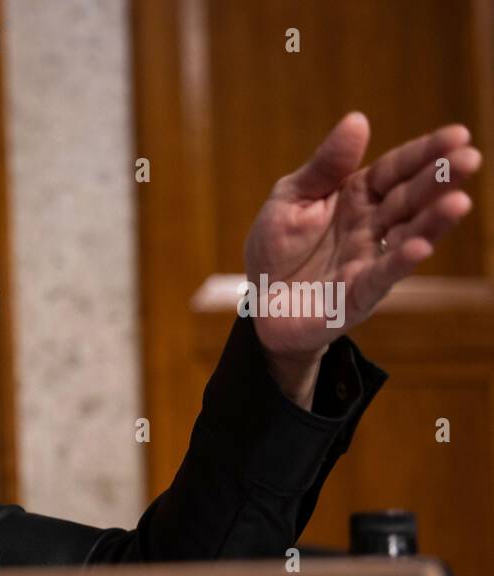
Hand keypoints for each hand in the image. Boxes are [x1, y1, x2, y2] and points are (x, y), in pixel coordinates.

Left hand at [243, 113, 480, 403]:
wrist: (258, 305)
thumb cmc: (276, 248)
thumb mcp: (290, 198)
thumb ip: (325, 166)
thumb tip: (357, 118)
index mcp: (356, 196)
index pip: (394, 170)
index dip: (424, 153)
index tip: (458, 135)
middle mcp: (371, 226)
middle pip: (409, 199)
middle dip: (439, 180)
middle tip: (470, 159)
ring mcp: (369, 260)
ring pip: (407, 236)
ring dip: (432, 221)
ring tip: (458, 202)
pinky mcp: (358, 295)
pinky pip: (381, 277)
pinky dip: (399, 262)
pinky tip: (419, 247)